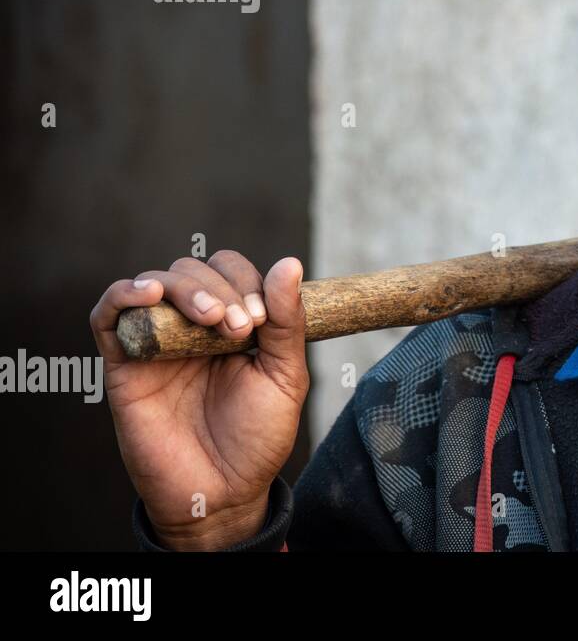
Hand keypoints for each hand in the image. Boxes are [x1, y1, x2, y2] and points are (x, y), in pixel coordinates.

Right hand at [89, 251, 309, 549]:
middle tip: (239, 328)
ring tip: (211, 319)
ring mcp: (158, 343)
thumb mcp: (285, 376)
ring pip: (156, 283)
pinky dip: (123, 294)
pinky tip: (148, 293)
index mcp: (233, 323)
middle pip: (193, 270)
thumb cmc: (257, 438)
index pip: (230, 271)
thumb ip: (287, 322)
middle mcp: (193, 327)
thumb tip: (290, 263)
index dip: (245, 281)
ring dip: (184, 288)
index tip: (261, 319)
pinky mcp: (124, 365)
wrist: (221, 493)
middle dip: (220, 288)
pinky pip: (107, 315)